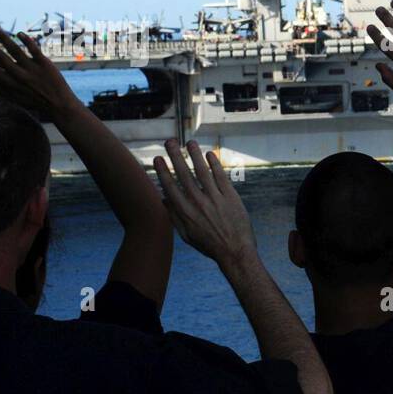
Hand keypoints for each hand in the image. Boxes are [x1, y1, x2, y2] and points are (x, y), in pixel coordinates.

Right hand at [0, 27, 81, 120]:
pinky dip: (27, 42)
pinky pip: (35, 50)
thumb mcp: (13, 98)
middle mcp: (19, 76)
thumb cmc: (34, 101)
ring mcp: (32, 69)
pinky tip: (19, 33)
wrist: (59, 105)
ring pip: (15, 51)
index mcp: (10, 85)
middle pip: (0, 57)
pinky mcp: (45, 65)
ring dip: (3, 38)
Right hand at [153, 139, 255, 269]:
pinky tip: (209, 154)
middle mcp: (198, 203)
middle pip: (184, 175)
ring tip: (190, 142)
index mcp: (185, 212)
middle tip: (170, 141)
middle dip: (176, 156)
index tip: (157, 158)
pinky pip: (221, 176)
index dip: (163, 171)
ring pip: (203, 171)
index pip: (170, 187)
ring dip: (195, 155)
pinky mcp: (231, 197)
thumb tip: (164, 200)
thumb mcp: (187, 235)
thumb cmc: (209, 245)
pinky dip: (215, 164)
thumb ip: (174, 217)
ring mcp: (216, 199)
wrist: (235, 252)